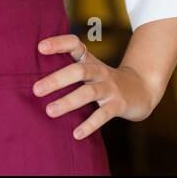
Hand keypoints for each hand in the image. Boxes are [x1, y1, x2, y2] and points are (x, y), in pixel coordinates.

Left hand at [33, 34, 157, 140]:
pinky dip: (89, 124)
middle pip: (78, 70)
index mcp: (89, 61)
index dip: (59, 43)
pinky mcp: (119, 105)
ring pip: (88, 92)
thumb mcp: (90, 70)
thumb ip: (68, 71)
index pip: (75, 44)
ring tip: (50, 111)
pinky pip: (103, 115)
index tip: (40, 47)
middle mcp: (99, 72)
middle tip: (36, 90)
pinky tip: (76, 134)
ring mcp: (110, 88)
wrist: (142, 90)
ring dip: (68, 101)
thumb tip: (34, 80)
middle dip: (57, 80)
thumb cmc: (105, 81)